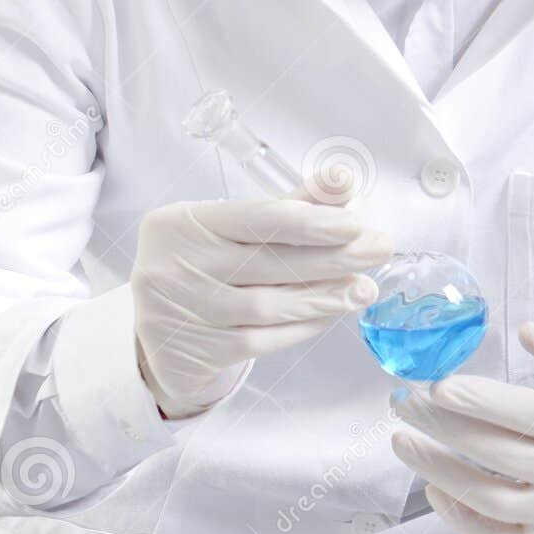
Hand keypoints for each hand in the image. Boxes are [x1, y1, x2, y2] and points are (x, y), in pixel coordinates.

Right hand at [132, 193, 392, 418]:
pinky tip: (329, 315)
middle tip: (377, 252)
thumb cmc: (202, 265)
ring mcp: (180, 313)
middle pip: (269, 263)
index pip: (259, 217)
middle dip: (333, 258)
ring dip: (324, 297)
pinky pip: (260, 341)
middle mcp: (175, 266)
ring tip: (363, 289)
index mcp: (182, 223)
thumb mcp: (230, 228)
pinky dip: (301, 327)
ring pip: (267, 306)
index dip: (313, 221)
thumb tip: (341, 180)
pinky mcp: (192, 353)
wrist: (156, 331)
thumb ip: (287, 206)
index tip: (356, 225)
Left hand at [389, 322, 533, 533]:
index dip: (483, 403)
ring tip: (406, 442)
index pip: (533, 418)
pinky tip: (437, 490)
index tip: (438, 386)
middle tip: (406, 403)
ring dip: (443, 475)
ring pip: (496, 506)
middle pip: (503, 460)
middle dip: (446, 430)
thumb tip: (527, 333)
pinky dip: (466, 524)